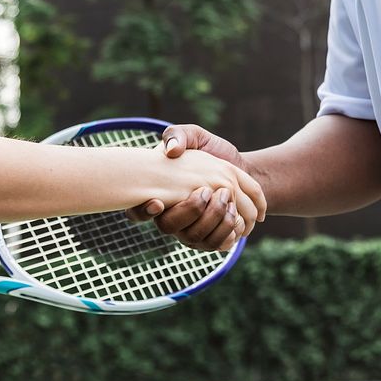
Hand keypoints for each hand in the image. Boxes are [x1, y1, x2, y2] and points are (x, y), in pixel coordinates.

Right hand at [130, 125, 257, 250]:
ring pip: (194, 238)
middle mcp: (171, 218)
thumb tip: (171, 150)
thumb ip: (178, 135)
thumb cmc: (213, 151)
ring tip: (229, 201)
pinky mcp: (211, 239)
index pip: (137, 212)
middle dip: (191, 210)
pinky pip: (216, 245)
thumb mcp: (195, 136)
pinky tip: (238, 216)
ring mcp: (190, 232)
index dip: (142, 212)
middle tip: (208, 190)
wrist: (243, 171)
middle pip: (169, 227)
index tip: (157, 202)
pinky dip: (229, 231)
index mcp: (160, 194)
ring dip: (213, 220)